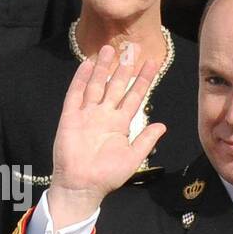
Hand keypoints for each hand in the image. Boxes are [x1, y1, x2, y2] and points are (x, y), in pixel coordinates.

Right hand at [45, 43, 167, 226]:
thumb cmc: (107, 176)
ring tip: (109, 49)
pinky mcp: (70, 117)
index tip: (152, 62)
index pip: (134, 96)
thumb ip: (146, 140)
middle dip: (124, 67)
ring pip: (96, 85)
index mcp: (119, 124)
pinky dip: (80, 79)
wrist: (82, 186)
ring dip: (102, 68)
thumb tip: (162, 125)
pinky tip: (86, 64)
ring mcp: (87, 115)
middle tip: (132, 47)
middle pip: (116, 86)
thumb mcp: (132, 158)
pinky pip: (75, 95)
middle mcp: (104, 115)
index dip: (143, 80)